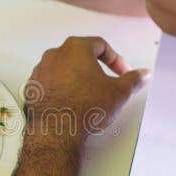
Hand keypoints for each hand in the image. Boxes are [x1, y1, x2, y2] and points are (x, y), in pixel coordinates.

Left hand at [25, 36, 149, 146]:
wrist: (57, 130)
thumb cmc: (84, 107)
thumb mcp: (119, 92)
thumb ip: (133, 79)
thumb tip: (143, 74)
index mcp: (76, 48)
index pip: (100, 45)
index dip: (115, 59)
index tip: (122, 72)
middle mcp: (54, 55)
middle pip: (79, 55)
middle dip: (95, 68)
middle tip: (105, 82)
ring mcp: (40, 71)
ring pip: (63, 69)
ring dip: (76, 78)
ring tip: (88, 95)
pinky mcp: (31, 88)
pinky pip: (50, 83)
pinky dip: (61, 89)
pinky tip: (71, 103)